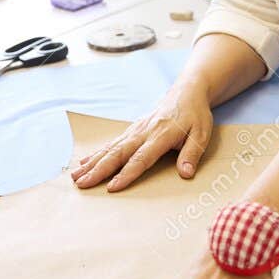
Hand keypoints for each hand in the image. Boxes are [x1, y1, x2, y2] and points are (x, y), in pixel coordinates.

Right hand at [70, 86, 212, 191]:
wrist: (187, 91)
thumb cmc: (195, 115)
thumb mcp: (202, 134)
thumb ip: (192, 154)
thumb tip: (185, 173)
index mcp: (161, 135)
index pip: (141, 158)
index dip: (126, 173)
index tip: (112, 187)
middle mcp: (143, 132)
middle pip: (118, 153)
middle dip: (99, 170)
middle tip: (82, 184)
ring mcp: (135, 130)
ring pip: (110, 148)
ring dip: (92, 163)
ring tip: (76, 176)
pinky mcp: (131, 129)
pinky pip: (112, 143)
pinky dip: (96, 153)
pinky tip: (84, 162)